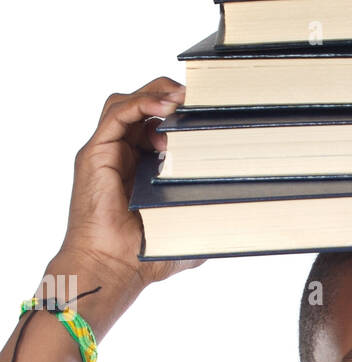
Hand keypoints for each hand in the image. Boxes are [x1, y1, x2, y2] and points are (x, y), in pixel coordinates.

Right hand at [61, 78, 204, 289]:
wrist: (112, 268)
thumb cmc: (145, 254)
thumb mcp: (191, 229)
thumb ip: (210, 215)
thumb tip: (245, 209)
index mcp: (143, 167)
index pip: (159, 124)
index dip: (181, 113)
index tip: (208, 111)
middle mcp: (123, 154)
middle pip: (143, 106)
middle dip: (170, 95)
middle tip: (198, 98)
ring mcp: (108, 151)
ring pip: (128, 103)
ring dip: (156, 93)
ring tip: (183, 98)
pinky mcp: (95, 152)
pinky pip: (117, 113)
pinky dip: (141, 102)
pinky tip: (165, 106)